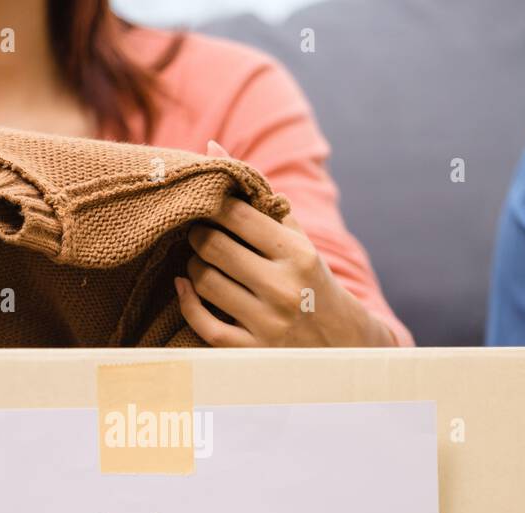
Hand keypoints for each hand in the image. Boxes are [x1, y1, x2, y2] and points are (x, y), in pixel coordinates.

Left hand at [175, 143, 394, 347]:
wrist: (340, 343)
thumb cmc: (309, 279)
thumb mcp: (296, 238)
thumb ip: (256, 197)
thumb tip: (212, 147)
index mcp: (298, 254)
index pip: (236, 215)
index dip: (212, 206)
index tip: (208, 207)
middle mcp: (283, 289)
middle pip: (213, 247)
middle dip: (197, 236)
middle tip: (197, 234)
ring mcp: (267, 324)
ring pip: (204, 282)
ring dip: (192, 267)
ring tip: (200, 261)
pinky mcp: (251, 353)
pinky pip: (203, 324)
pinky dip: (186, 302)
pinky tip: (184, 287)